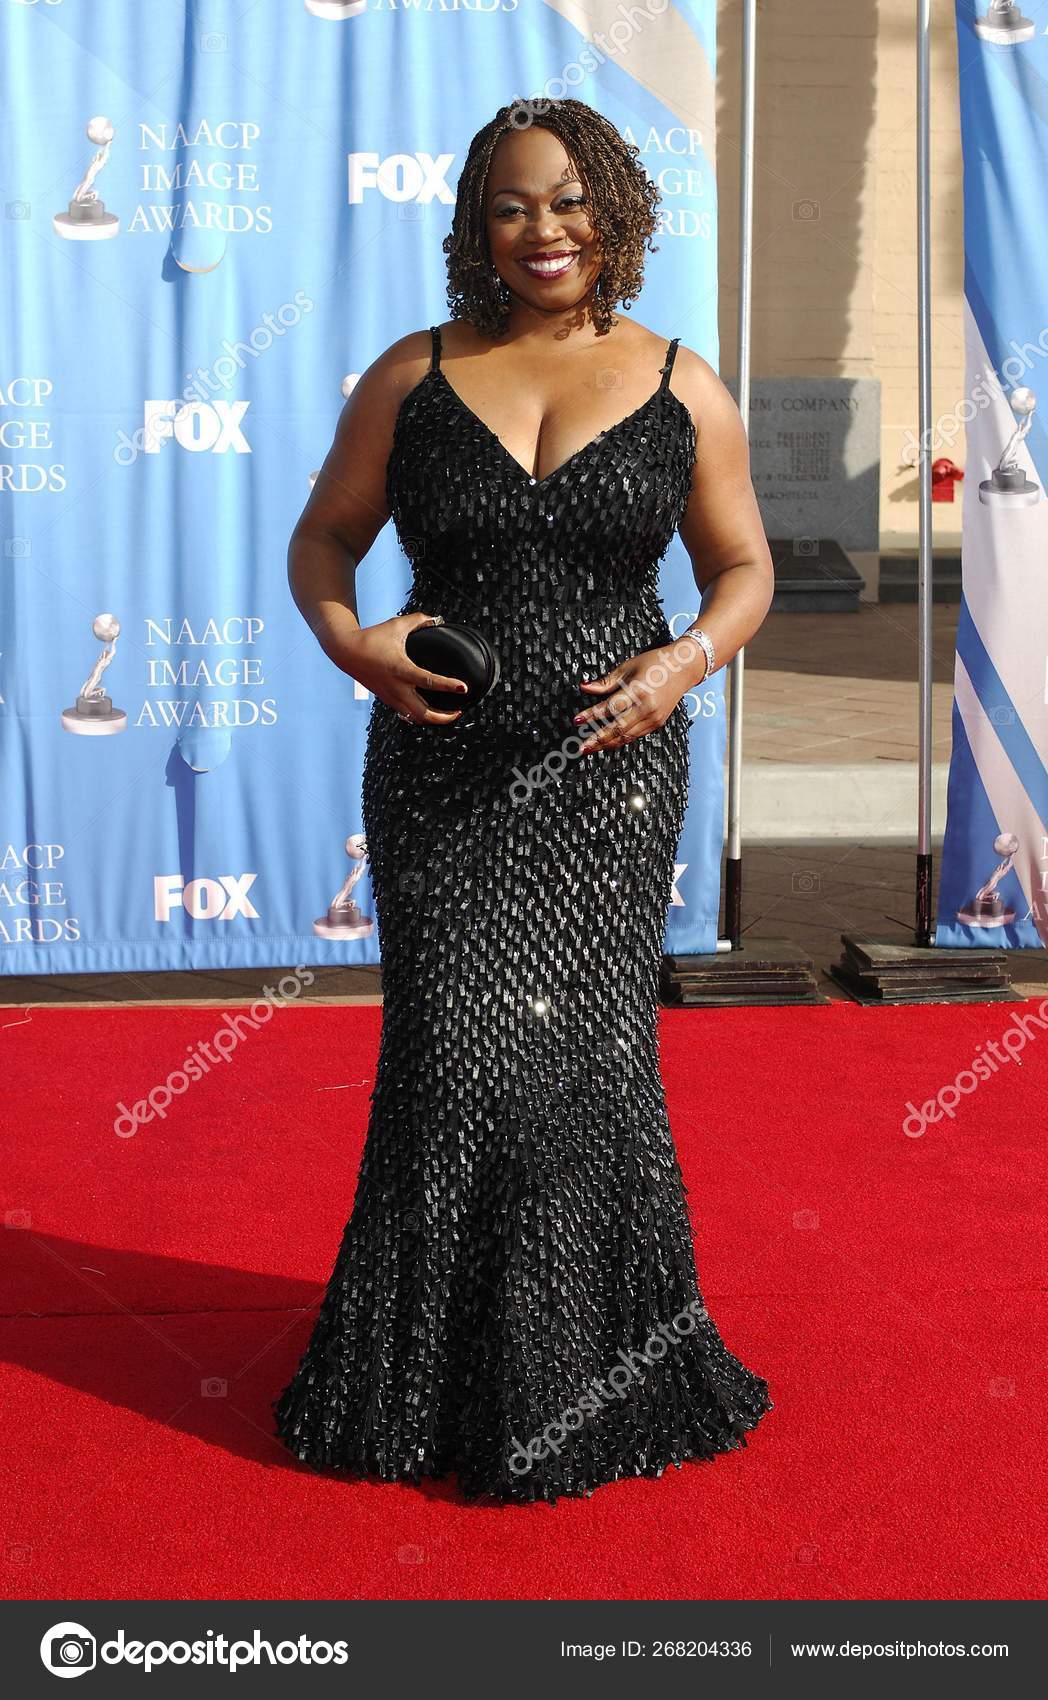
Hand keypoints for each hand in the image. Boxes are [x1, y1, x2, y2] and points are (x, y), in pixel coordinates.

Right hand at [340, 613, 467, 724]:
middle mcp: (397, 687)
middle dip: (444, 717)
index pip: (429, 681)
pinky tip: (430, 711)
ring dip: (433, 719)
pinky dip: (420, 716)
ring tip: (448, 714)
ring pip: (415, 718)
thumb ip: (418, 620)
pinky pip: (407, 714)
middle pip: (423, 713)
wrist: (346, 651)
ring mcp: (391, 696)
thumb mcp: (396, 625)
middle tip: (458, 711)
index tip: (463, 688)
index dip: (449, 686)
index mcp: (401, 669)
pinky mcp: (387, 699)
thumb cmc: (371, 637)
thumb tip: (436, 619)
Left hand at [572, 644, 691, 753]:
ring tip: (591, 748)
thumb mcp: (628, 667)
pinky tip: (608, 742)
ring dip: (607, 744)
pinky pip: (635, 735)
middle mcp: (647, 707)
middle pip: (617, 728)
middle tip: (581, 747)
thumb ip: (606, 682)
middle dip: (597, 739)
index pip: (609, 707)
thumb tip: (585, 687)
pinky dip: (620, 740)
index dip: (591, 715)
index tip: (577, 720)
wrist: (683, 669)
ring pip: (626, 736)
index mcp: (638, 690)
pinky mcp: (657, 723)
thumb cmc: (655, 663)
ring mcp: (654, 718)